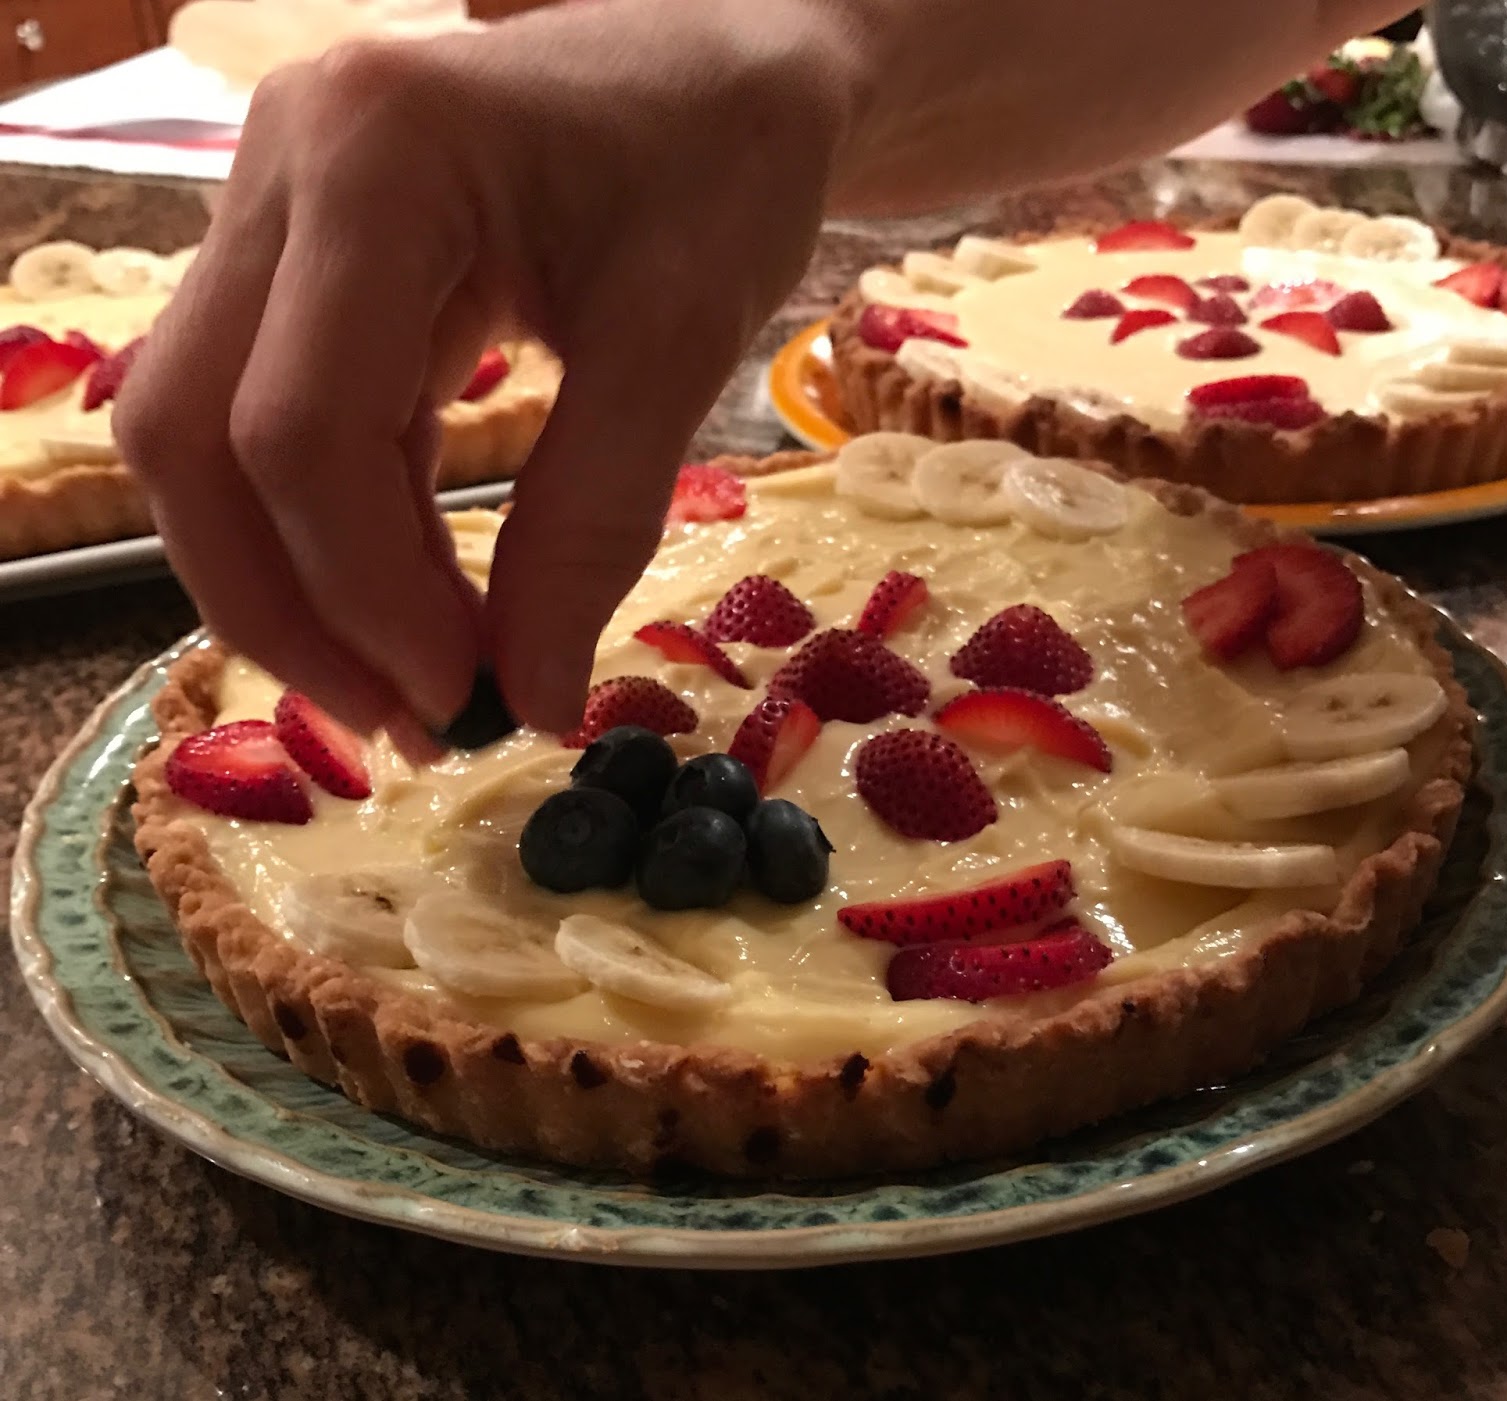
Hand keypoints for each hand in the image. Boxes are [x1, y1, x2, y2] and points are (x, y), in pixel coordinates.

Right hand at [116, 0, 852, 746]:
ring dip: (299, 588)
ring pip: (207, 443)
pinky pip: (277, 424)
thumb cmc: (725, 162)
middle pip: (193, 440)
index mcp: (372, 157)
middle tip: (414, 726)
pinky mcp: (304, 269)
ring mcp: (275, 216)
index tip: (472, 699)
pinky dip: (340, 535)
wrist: (729, 64)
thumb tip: (531, 700)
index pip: (298, 427)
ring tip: (421, 691)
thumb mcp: (681, 339)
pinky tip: (419, 609)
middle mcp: (280, 172)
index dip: (366, 595)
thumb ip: (594, 520)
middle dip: (290, 611)